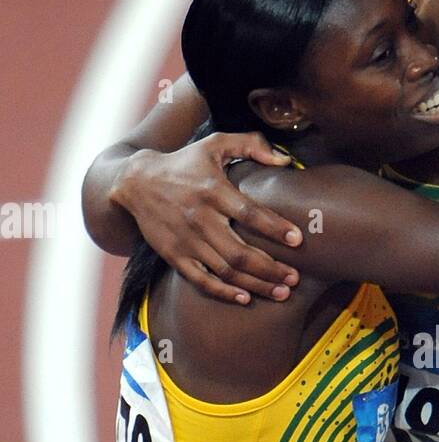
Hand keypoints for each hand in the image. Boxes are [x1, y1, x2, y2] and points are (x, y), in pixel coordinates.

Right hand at [115, 133, 302, 303]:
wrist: (136, 182)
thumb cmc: (184, 163)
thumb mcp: (215, 143)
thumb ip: (251, 144)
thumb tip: (285, 160)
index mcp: (213, 191)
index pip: (249, 213)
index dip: (274, 228)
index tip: (298, 240)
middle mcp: (199, 218)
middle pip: (240, 252)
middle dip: (271, 268)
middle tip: (294, 277)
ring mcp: (186, 241)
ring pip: (225, 271)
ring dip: (256, 284)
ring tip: (282, 291)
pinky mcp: (174, 255)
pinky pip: (201, 280)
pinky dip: (224, 292)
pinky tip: (245, 298)